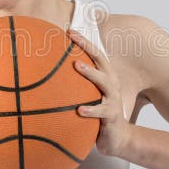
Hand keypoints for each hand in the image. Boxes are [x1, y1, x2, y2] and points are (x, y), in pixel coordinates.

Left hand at [68, 29, 131, 157]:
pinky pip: (102, 112)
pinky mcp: (112, 116)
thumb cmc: (99, 114)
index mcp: (107, 78)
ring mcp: (113, 100)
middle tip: (73, 41)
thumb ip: (77, 85)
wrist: (118, 138)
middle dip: (88, 49)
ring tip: (77, 66)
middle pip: (102, 63)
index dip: (85, 42)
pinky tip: (79, 109)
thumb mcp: (90, 96)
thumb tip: (50, 74)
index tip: (70, 31)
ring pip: (104, 84)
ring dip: (91, 73)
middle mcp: (112, 86)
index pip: (97, 55)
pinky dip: (91, 110)